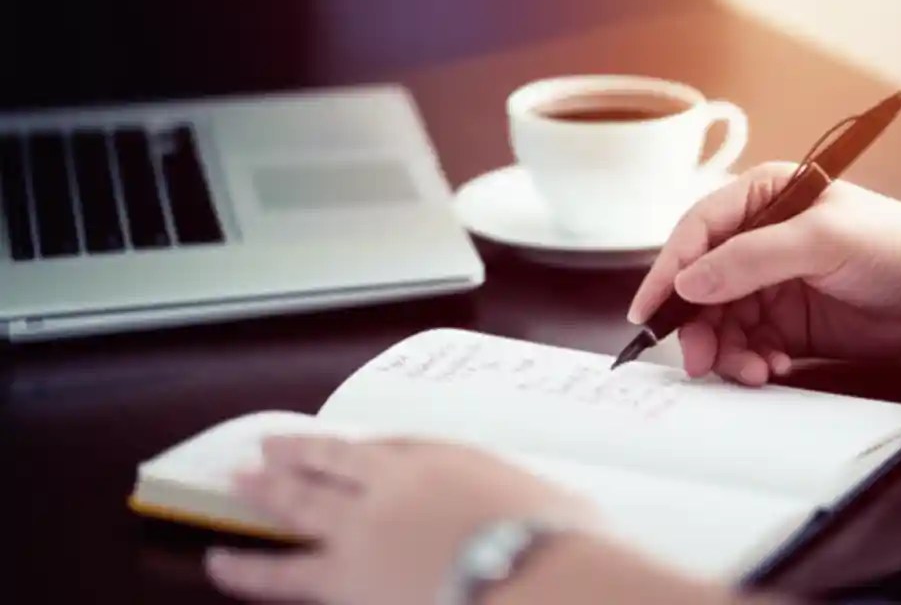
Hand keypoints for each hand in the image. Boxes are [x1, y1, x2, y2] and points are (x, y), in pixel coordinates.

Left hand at [205, 436, 587, 604]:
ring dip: (265, 493)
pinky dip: (249, 568)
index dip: (367, 449)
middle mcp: (396, 486)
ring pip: (300, 503)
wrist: (528, 578)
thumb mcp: (559, 508)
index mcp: (446, 461)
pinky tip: (218, 563)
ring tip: (233, 485)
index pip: (396, 445)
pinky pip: (283, 573)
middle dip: (300, 454)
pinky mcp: (345, 579)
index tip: (349, 450)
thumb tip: (556, 513)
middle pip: (334, 461)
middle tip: (268, 448)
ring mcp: (363, 529)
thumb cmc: (556, 544)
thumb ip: (536, 507)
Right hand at [629, 162, 900, 384]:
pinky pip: (749, 345)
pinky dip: (751, 361)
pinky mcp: (789, 323)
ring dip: (726, 351)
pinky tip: (774, 369)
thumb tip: (686, 283)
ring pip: (721, 321)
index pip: (697, 232)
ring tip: (751, 372)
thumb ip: (748, 261)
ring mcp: (773, 283)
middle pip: (702, 284)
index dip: (669, 271)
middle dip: (697, 324)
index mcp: (763, 197)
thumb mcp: (818, 242)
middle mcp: (759, 238)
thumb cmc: (895, 244)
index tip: (650, 311)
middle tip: (700, 361)